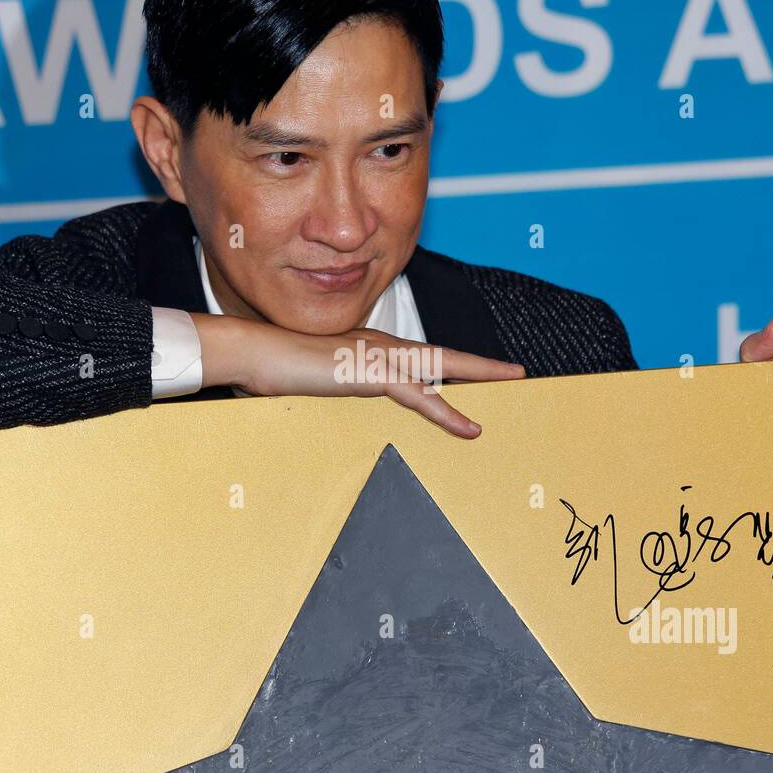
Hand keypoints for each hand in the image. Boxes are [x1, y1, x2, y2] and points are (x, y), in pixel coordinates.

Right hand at [195, 313, 525, 438]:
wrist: (255, 352)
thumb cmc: (275, 367)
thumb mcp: (314, 379)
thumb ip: (333, 384)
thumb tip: (333, 395)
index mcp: (369, 347)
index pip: (421, 356)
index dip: (450, 364)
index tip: (476, 372)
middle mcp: (380, 346)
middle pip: (443, 354)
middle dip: (482, 364)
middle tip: (517, 371)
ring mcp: (377, 357)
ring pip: (441, 366)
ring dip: (479, 375)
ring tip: (512, 381)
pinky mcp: (370, 373)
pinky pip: (419, 396)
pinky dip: (447, 412)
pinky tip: (469, 427)